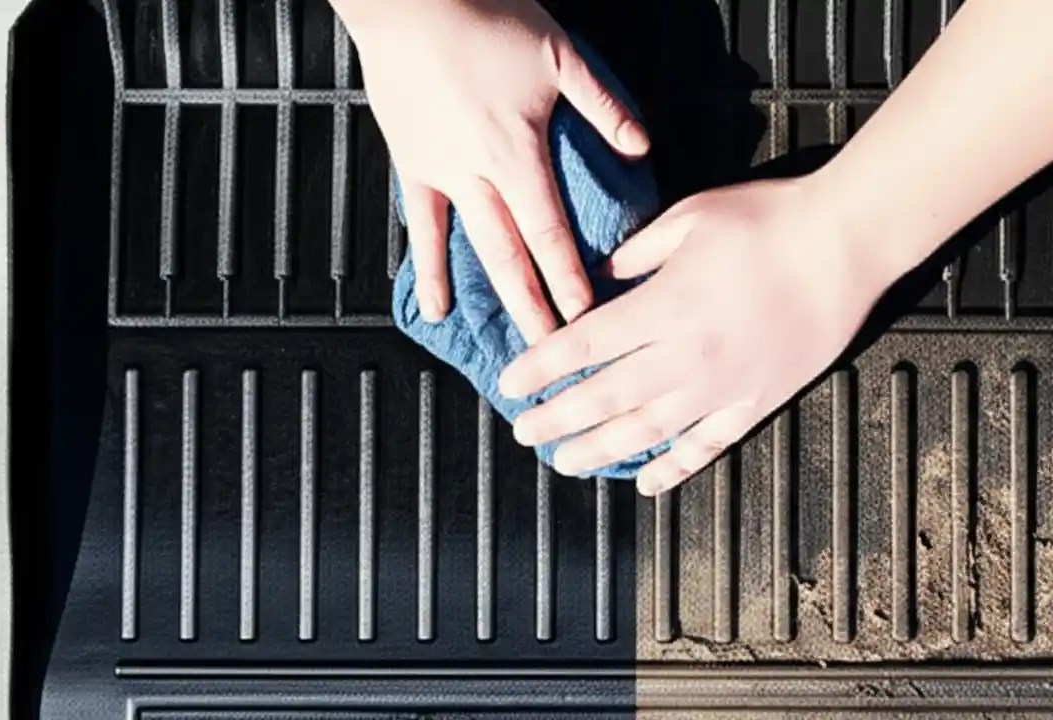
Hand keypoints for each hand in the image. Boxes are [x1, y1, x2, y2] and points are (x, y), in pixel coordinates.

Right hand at [337, 0, 649, 342]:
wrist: (409, 1)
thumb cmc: (486, 20)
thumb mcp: (559, 57)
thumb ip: (603, 107)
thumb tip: (643, 146)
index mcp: (519, 153)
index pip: (552, 233)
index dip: (570, 280)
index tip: (587, 320)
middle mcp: (481, 175)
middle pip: (515, 257)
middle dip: (538, 310)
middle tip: (556, 354)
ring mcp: (443, 176)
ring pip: (475, 251)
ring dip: (497, 300)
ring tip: (512, 345)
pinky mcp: (413, 168)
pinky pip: (421, 228)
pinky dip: (429, 269)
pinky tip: (433, 308)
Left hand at [498, 176, 907, 494]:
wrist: (845, 244)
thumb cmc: (768, 220)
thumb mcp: (689, 219)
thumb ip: (635, 254)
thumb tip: (595, 279)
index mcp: (664, 306)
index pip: (584, 345)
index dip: (541, 368)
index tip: (510, 384)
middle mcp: (686, 356)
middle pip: (605, 398)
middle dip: (557, 419)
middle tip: (524, 432)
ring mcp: (723, 386)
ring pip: (648, 432)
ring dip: (600, 451)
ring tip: (567, 462)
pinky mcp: (757, 401)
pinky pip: (707, 446)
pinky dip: (674, 469)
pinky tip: (647, 483)